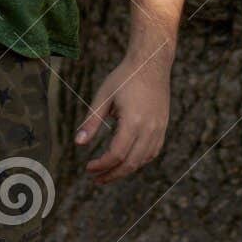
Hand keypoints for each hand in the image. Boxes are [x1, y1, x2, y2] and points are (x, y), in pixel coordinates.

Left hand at [75, 50, 171, 183]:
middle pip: (131, 163)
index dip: (101, 165)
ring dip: (125, 170)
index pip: (116, 154)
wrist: (151, 62)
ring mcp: (159, 129)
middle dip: (112, 174)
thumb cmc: (125, 77)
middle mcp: (149, 129)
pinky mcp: (163, 127)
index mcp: (133, 122)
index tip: (88, 168)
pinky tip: (127, 161)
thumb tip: (78, 143)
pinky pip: (152, 152)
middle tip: (96, 179)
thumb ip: (91, 122)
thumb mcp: (103, 96)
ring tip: (108, 173)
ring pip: (143, 160)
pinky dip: (139, 161)